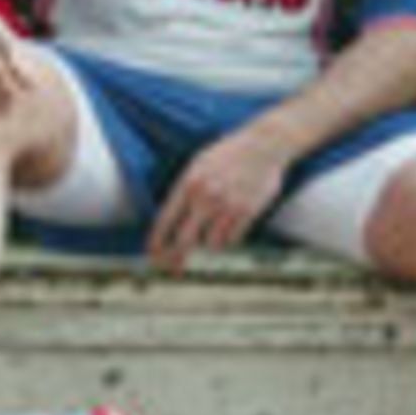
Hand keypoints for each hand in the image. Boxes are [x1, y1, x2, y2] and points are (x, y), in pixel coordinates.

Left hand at [147, 125, 291, 272]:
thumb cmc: (229, 153)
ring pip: (211, 243)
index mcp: (189, 183)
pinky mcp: (247, 212)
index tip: (152, 254)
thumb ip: (186, 189)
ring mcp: (227, 206)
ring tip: (217, 226)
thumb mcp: (199, 163)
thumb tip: (173, 218)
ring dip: (211, 241)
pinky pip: (233, 239)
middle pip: (184, 240)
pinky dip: (230, 237)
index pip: (165, 219)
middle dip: (175, 258)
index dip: (157, 240)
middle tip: (173, 269)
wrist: (263, 145)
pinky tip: (233, 222)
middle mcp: (205, 197)